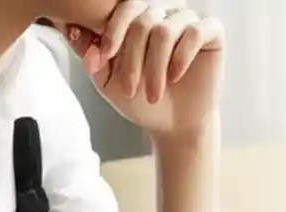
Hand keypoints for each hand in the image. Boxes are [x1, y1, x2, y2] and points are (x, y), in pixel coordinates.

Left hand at [57, 1, 223, 140]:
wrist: (174, 126)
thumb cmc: (141, 100)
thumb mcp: (107, 80)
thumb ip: (90, 55)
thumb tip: (72, 30)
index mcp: (137, 17)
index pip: (123, 7)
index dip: (112, 29)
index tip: (105, 56)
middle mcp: (163, 13)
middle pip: (143, 19)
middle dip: (132, 56)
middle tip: (129, 88)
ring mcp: (188, 21)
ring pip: (166, 29)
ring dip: (155, 66)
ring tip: (152, 93)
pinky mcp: (213, 33)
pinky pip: (196, 32)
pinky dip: (182, 56)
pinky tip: (174, 77)